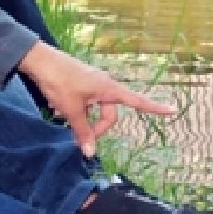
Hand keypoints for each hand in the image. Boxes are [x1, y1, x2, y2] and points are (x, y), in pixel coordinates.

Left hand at [18, 42, 172, 156]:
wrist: (39, 61)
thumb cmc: (59, 83)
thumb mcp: (72, 110)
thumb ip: (82, 131)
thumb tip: (90, 153)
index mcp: (109, 88)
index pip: (137, 101)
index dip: (155, 108)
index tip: (173, 110)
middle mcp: (105, 85)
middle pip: (110, 114)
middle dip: (96, 128)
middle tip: (78, 137)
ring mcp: (93, 84)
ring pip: (95, 110)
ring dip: (82, 119)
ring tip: (62, 114)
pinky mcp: (82, 84)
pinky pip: (86, 103)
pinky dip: (76, 110)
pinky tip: (58, 108)